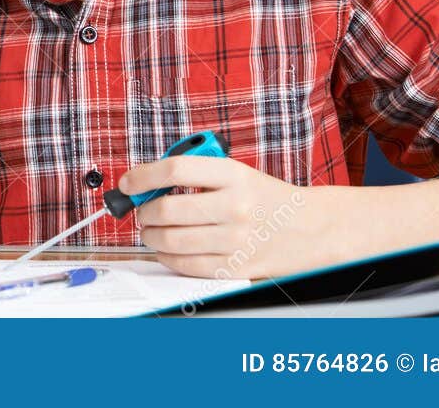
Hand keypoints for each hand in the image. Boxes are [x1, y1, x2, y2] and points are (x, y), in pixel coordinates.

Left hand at [120, 154, 353, 278]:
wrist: (310, 228)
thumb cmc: (264, 197)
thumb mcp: (236, 172)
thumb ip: (194, 174)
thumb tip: (146, 183)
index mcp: (233, 175)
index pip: (174, 170)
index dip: (142, 176)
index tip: (128, 183)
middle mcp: (235, 207)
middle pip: (168, 209)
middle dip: (144, 212)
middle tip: (141, 211)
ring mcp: (236, 240)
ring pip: (172, 241)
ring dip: (151, 236)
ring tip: (151, 230)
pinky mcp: (236, 268)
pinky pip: (187, 265)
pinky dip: (166, 257)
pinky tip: (166, 249)